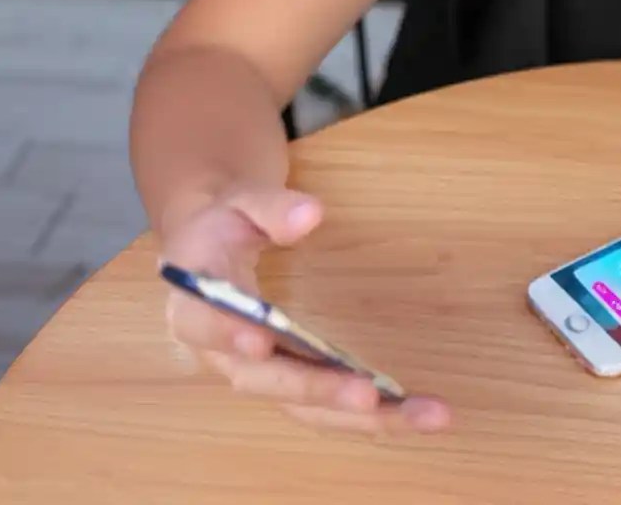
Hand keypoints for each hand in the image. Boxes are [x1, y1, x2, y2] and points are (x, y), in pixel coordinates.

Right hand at [160, 186, 450, 433]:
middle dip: (317, 389)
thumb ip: (271, 208)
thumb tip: (309, 214)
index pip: (204, 324)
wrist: (215, 251)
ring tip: (423, 415)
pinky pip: (326, 407)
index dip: (228, 335)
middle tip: (367, 395)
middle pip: (265, 382)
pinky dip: (371, 416)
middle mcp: (223, 354)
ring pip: (305, 407)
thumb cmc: (227, 224)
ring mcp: (260, 375)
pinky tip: (415, 413)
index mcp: (196, 303)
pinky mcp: (289, 383)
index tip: (257, 341)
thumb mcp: (241, 202)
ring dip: (363, 418)